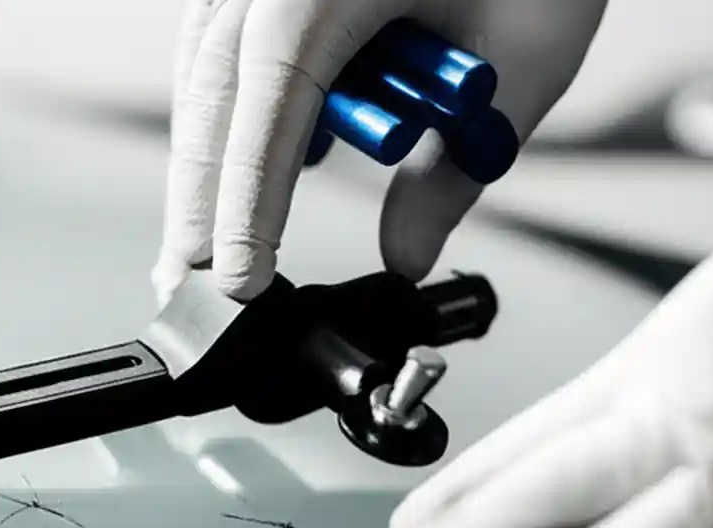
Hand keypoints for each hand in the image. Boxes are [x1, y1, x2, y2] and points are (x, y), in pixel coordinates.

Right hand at [153, 0, 607, 302]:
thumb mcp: (520, 61)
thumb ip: (453, 170)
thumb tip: (404, 257)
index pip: (275, 99)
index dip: (250, 199)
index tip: (243, 278)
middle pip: (214, 94)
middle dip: (201, 201)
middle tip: (192, 288)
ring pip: (203, 77)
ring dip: (204, 167)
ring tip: (206, 251)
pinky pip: (219, 55)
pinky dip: (225, 121)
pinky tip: (234, 178)